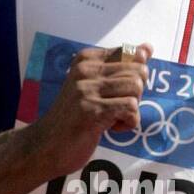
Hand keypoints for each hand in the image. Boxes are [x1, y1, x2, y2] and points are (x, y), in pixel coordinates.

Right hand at [34, 42, 152, 176]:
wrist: (46, 145)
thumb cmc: (74, 116)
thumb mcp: (94, 85)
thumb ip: (121, 66)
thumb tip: (147, 48)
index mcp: (86, 59)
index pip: (131, 54)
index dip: (132, 78)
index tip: (114, 93)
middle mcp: (86, 70)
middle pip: (138, 72)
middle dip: (135, 94)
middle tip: (115, 107)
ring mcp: (87, 90)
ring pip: (136, 89)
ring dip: (131, 109)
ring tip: (111, 118)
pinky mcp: (93, 111)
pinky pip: (131, 108)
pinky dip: (128, 123)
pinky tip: (111, 128)